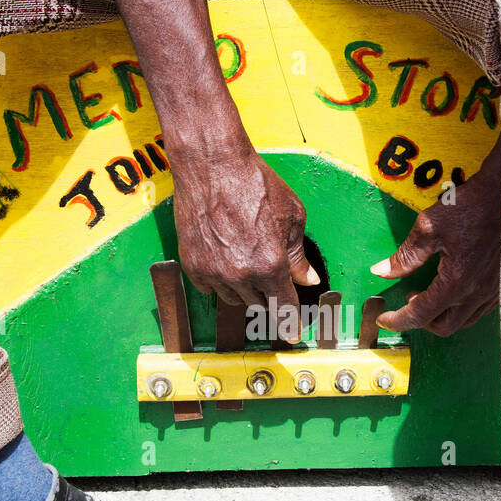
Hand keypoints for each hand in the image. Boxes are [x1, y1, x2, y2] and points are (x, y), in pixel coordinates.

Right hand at [171, 145, 318, 337]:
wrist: (212, 166)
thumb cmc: (255, 183)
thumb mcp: (291, 216)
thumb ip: (298, 255)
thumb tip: (307, 280)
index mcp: (271, 264)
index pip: (283, 307)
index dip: (289, 324)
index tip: (292, 335)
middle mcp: (242, 274)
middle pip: (259, 304)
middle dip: (269, 295)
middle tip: (268, 275)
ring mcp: (214, 272)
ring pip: (234, 299)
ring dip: (244, 288)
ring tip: (246, 258)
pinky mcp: (193, 265)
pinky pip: (210, 288)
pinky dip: (220, 280)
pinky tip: (225, 257)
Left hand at [370, 132, 500, 336]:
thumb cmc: (472, 206)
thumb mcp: (429, 227)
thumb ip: (405, 255)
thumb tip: (382, 271)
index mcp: (457, 283)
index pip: (421, 315)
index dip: (398, 320)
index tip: (384, 318)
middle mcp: (478, 293)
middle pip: (444, 326)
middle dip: (421, 321)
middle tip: (408, 302)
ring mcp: (494, 290)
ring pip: (464, 320)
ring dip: (442, 315)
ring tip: (429, 294)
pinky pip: (480, 308)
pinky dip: (461, 307)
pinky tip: (454, 289)